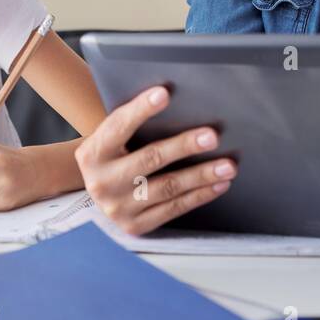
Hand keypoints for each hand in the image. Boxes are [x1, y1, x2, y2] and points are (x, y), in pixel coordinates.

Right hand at [74, 86, 237, 235]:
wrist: (98, 191)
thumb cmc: (113, 155)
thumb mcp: (111, 138)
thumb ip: (132, 124)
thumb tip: (173, 100)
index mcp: (92, 153)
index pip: (118, 126)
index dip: (141, 109)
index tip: (164, 94)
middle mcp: (102, 182)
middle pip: (150, 159)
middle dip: (184, 146)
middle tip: (212, 136)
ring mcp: (118, 208)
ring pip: (167, 187)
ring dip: (201, 175)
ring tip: (227, 166)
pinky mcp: (135, 226)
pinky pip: (173, 209)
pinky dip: (199, 196)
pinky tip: (218, 185)